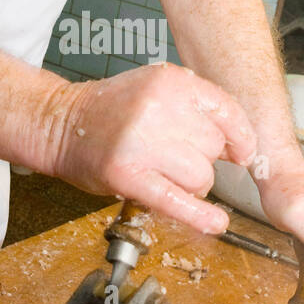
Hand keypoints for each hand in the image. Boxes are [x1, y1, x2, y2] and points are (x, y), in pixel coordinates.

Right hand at [46, 63, 256, 232]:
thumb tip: (241, 148)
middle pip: (214, 148)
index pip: (226, 112)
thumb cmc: (112, 110)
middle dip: (204, 159)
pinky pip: (176, 200)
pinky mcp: (127, 175)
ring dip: (193, 185)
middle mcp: (158, 108)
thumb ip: (198, 109)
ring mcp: (141, 142)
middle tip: (175, 156)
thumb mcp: (157, 89)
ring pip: (201, 177)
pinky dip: (200, 216)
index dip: (240, 138)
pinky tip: (215, 222)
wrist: (60, 123)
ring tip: (166, 174)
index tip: (242, 153)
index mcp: (170, 80)